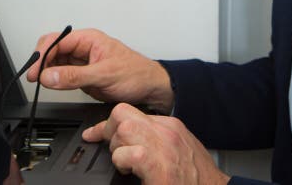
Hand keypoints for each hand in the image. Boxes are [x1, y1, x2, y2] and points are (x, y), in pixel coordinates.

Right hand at [25, 28, 173, 112]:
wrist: (150, 88)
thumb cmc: (136, 74)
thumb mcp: (104, 75)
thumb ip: (75, 76)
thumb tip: (49, 76)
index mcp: (89, 39)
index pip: (57, 41)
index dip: (42, 55)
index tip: (34, 71)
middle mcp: (83, 48)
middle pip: (52, 49)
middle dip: (41, 62)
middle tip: (34, 78)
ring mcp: (82, 62)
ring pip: (55, 62)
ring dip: (46, 71)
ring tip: (42, 83)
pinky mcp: (82, 75)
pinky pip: (62, 74)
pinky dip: (54, 80)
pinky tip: (52, 85)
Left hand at [84, 103, 229, 184]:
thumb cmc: (196, 178)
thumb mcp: (178, 152)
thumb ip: (157, 141)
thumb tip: (133, 141)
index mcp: (170, 126)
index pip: (132, 113)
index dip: (109, 125)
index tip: (95, 134)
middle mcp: (167, 131)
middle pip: (122, 114)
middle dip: (109, 133)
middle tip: (116, 153)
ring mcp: (164, 146)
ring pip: (123, 129)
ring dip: (117, 150)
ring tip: (127, 166)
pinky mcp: (159, 167)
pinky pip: (130, 154)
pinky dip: (123, 164)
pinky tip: (133, 174)